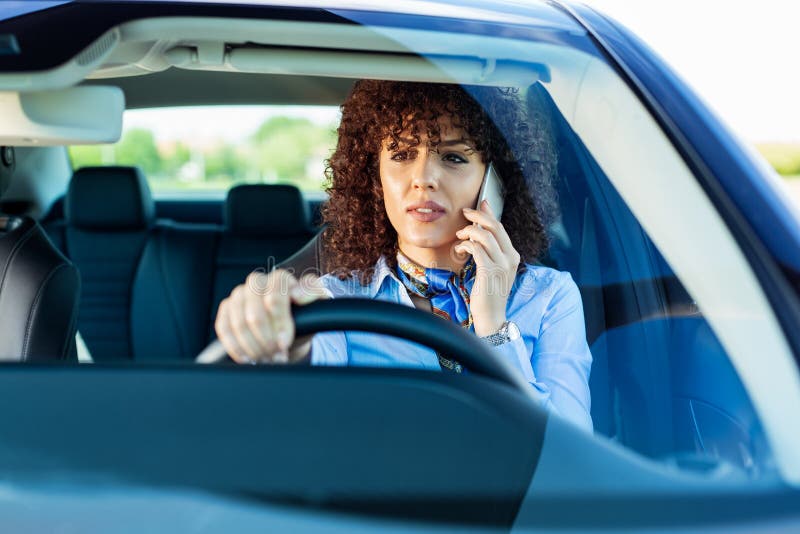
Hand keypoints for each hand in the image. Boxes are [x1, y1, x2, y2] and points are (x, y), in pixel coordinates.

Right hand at [214, 269, 329, 363]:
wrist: (289, 332)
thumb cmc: (304, 318)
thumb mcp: (318, 307)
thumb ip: (315, 294)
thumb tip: (298, 295)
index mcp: (280, 278)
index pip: (275, 296)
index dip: (279, 322)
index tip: (285, 342)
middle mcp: (257, 282)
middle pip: (254, 313)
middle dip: (265, 340)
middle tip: (276, 355)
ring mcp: (239, 294)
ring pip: (238, 322)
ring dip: (253, 347)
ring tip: (266, 359)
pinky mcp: (226, 308)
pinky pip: (223, 327)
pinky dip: (235, 347)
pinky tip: (248, 358)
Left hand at [454, 200, 520, 336]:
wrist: (491, 317)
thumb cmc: (489, 294)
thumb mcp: (493, 270)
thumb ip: (490, 252)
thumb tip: (480, 232)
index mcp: (513, 256)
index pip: (501, 228)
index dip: (490, 213)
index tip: (481, 203)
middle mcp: (510, 257)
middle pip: (495, 226)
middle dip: (478, 216)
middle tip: (465, 212)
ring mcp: (501, 264)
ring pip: (484, 235)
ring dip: (469, 231)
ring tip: (460, 237)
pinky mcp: (489, 270)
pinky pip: (475, 248)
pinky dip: (465, 245)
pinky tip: (460, 250)